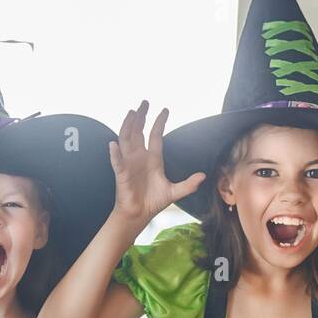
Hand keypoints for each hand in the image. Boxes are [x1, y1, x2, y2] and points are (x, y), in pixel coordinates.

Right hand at [109, 101, 205, 225]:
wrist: (140, 214)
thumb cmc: (154, 201)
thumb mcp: (174, 192)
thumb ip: (188, 184)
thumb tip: (203, 176)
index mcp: (153, 159)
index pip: (156, 136)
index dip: (160, 122)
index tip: (165, 109)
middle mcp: (140, 157)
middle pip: (139, 131)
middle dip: (141, 117)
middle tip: (145, 102)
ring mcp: (129, 164)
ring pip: (126, 140)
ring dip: (128, 126)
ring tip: (132, 113)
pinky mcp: (122, 174)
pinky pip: (117, 162)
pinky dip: (115, 154)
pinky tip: (114, 145)